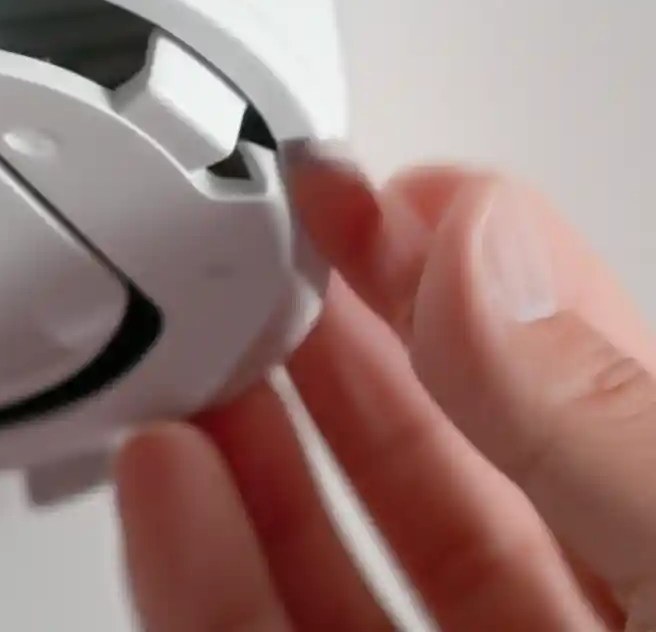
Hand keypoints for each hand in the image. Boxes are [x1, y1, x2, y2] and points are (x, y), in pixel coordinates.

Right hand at [115, 155, 655, 629]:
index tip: (397, 197)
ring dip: (242, 446)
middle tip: (276, 260)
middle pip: (436, 470)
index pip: (575, 399)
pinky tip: (166, 475)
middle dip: (345, 346)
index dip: (488, 282)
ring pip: (321, 559)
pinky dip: (189, 564)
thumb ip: (596, 419)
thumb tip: (489, 257)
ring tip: (198, 357)